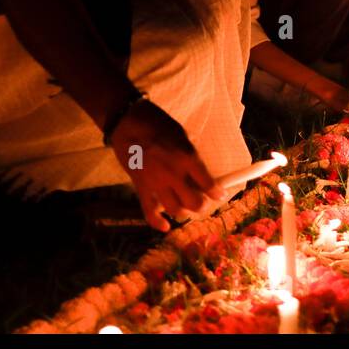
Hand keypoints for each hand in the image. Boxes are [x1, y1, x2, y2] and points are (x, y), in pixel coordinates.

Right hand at [107, 99, 220, 231]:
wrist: (127, 122)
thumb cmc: (158, 124)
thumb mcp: (182, 135)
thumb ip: (191, 156)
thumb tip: (202, 175)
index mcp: (187, 157)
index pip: (208, 184)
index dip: (218, 193)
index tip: (221, 195)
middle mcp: (173, 174)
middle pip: (194, 203)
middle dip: (202, 205)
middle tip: (203, 201)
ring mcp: (156, 183)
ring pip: (175, 210)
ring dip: (183, 211)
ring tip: (186, 206)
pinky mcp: (140, 188)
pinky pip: (149, 212)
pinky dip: (158, 222)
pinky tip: (166, 226)